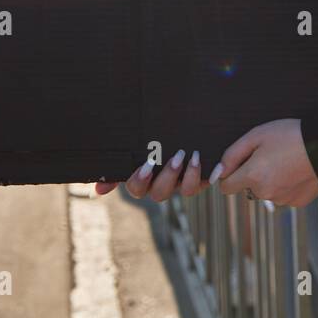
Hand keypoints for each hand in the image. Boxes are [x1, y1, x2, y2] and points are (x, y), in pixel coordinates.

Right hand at [94, 149, 210, 200]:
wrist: (181, 125)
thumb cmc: (149, 138)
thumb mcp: (132, 149)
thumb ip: (115, 169)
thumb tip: (97, 191)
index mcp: (143, 179)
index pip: (136, 188)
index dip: (140, 181)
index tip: (146, 166)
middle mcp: (162, 184)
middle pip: (161, 192)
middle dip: (168, 176)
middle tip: (176, 157)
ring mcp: (181, 183)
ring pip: (186, 191)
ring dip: (190, 176)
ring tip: (195, 156)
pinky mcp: (201, 178)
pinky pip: (207, 182)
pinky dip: (213, 174)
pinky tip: (219, 164)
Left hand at [215, 118, 317, 207]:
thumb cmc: (290, 135)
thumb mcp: (257, 135)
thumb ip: (232, 155)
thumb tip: (218, 173)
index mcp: (252, 177)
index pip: (226, 187)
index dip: (229, 174)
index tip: (239, 164)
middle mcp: (265, 193)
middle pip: (248, 188)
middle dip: (252, 175)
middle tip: (269, 155)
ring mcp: (282, 200)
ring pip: (267, 192)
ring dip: (271, 181)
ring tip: (286, 160)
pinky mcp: (298, 202)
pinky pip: (284, 195)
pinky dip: (287, 185)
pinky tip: (297, 170)